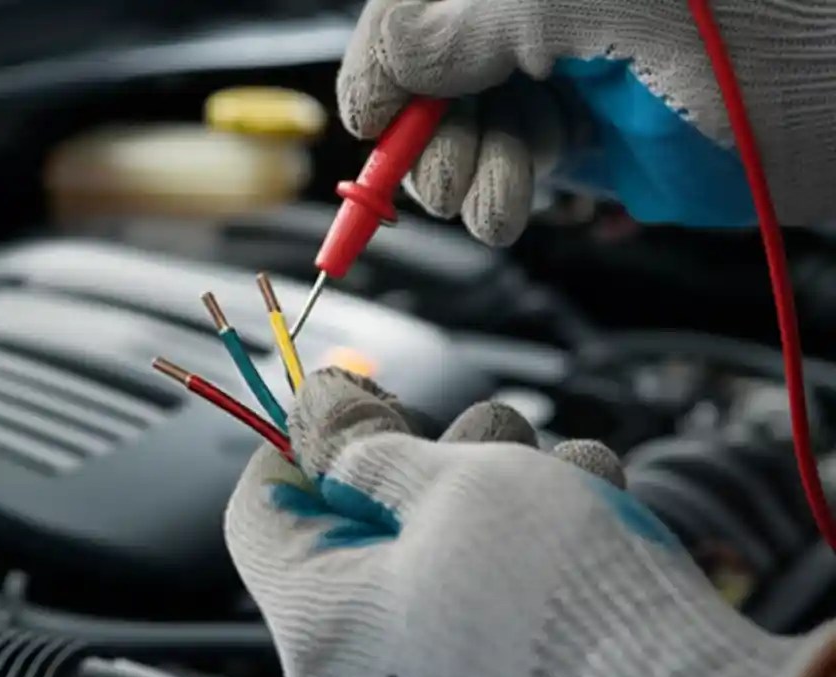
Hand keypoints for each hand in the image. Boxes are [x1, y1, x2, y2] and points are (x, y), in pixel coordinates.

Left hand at [225, 368, 835, 676]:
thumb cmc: (559, 599)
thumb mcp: (450, 484)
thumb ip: (366, 445)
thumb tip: (315, 405)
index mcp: (319, 626)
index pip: (261, 512)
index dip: (298, 438)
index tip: (348, 398)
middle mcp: (361, 676)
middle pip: (358, 526)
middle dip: (426, 456)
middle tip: (478, 430)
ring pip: (436, 548)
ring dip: (495, 486)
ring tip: (559, 470)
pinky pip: (485, 595)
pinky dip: (532, 541)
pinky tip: (586, 508)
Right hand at [337, 0, 835, 244]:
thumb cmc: (755, 34)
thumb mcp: (573, 2)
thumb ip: (453, 24)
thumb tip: (371, 77)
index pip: (410, 7)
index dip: (382, 65)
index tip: (375, 124)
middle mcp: (533, 9)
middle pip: (424, 71)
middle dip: (426, 133)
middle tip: (448, 175)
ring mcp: (557, 68)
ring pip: (457, 125)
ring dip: (463, 176)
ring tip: (502, 202)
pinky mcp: (578, 130)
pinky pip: (501, 164)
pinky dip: (496, 196)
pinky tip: (517, 206)